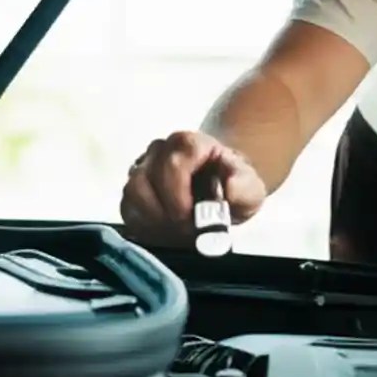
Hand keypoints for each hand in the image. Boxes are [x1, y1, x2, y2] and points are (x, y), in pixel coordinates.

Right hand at [120, 131, 266, 245]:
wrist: (223, 187)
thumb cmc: (235, 184)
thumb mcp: (251, 187)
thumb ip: (244, 186)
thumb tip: (230, 188)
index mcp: (190, 143)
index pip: (172, 165)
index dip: (178, 196)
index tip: (192, 218)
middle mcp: (161, 150)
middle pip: (144, 180)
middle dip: (164, 213)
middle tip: (184, 231)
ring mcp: (143, 167)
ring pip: (131, 193)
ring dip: (151, 220)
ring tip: (175, 233)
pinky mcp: (134, 189)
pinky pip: (126, 207)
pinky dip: (143, 225)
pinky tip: (164, 232)